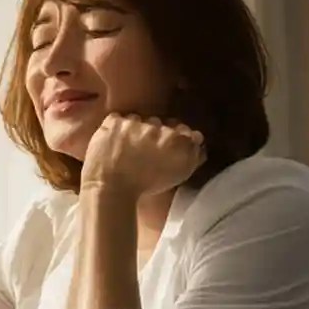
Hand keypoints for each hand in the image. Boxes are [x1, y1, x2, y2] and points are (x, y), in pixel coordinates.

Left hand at [80, 114, 205, 197]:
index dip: (172, 139)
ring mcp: (135, 122)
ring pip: (137, 120)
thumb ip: (193, 155)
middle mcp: (159, 127)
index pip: (181, 130)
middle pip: (158, 124)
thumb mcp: (178, 174)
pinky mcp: (115, 121)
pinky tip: (111, 143)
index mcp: (178, 140)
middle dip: (152, 135)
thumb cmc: (145, 187)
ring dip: (132, 131)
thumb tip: (198, 138)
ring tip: (124, 149)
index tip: (162, 150)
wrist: (110, 189)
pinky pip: (116, 119)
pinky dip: (113, 129)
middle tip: (142, 152)